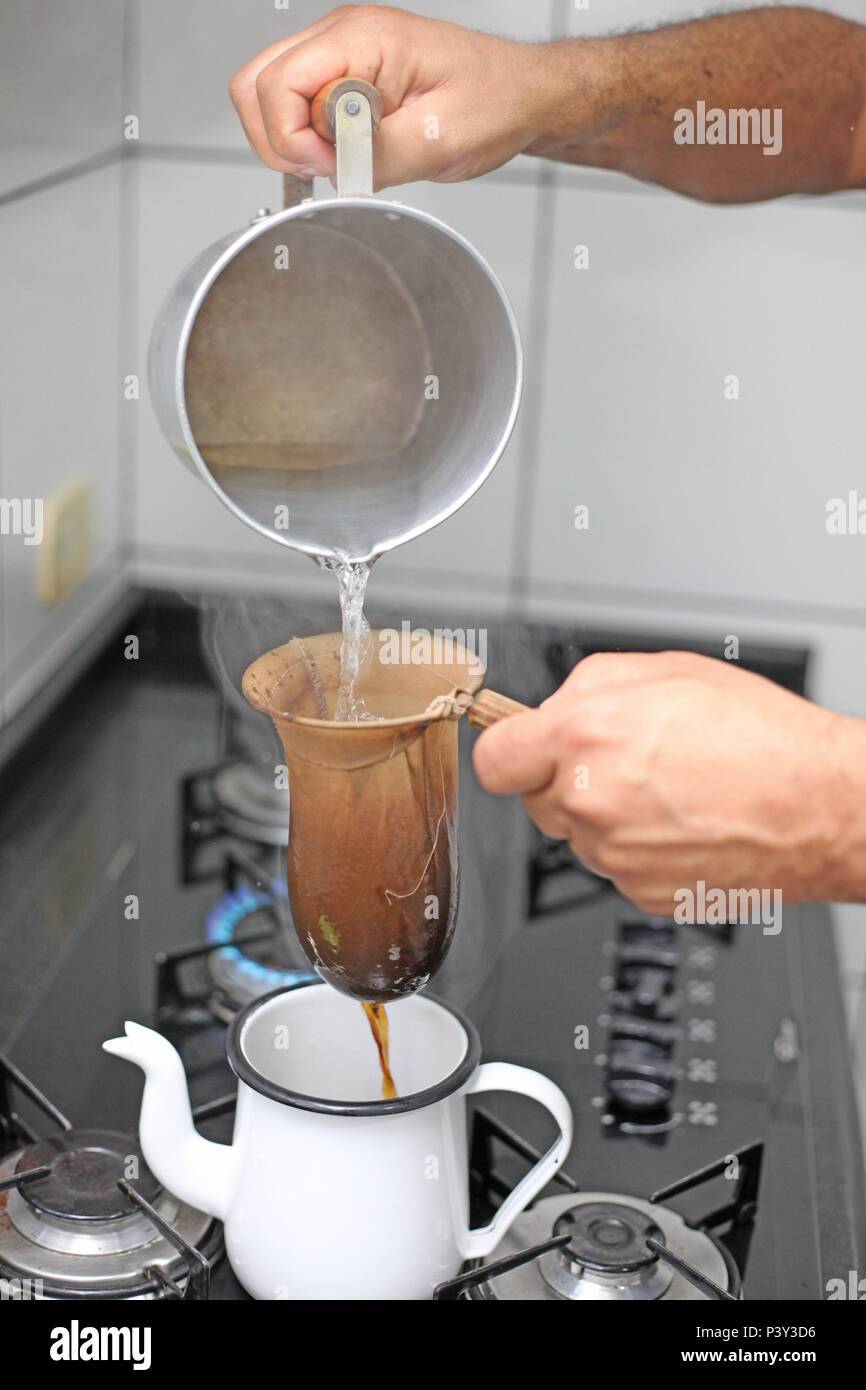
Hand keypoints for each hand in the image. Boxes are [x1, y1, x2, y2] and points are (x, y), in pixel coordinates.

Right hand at [229, 4, 555, 188]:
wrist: (520, 95)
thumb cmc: (493, 103)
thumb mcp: (441, 139)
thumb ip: (377, 152)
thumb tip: (328, 161)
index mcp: (362, 38)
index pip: (276, 83)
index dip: (291, 138)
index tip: (329, 165)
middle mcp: (341, 38)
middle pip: (254, 85)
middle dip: (278, 142)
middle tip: (326, 168)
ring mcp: (338, 58)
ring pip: (265, 98)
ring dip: (289, 144)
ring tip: (340, 163)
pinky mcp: (343, 81)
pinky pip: (295, 110)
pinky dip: (307, 143)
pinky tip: (345, 156)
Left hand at [473, 651, 865, 913]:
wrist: (822, 806)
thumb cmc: (760, 737)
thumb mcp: (665, 669)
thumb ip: (587, 686)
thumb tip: (549, 709)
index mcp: (584, 736)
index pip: (493, 759)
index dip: (511, 750)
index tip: (523, 749)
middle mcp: (589, 800)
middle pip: (535, 799)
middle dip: (567, 778)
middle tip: (626, 760)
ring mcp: (612, 854)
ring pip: (577, 835)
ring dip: (605, 815)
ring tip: (668, 790)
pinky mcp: (638, 893)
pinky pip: (613, 866)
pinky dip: (637, 849)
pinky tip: (681, 823)